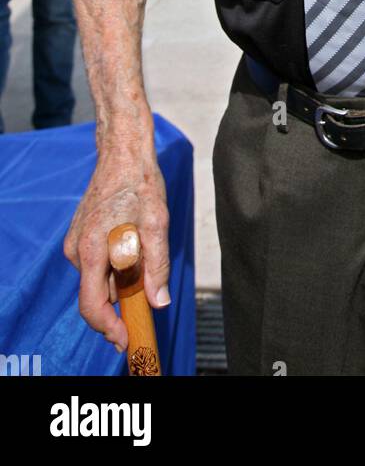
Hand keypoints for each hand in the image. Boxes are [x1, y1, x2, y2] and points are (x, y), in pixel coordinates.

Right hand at [63, 149, 170, 353]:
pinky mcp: (81, 237)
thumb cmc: (140, 183)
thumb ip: (156, 265)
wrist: (122, 153)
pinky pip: (99, 265)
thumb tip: (158, 302)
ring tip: (144, 249)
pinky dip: (117, 266)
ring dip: (122, 279)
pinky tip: (133, 244)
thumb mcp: (156, 223)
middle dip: (122, 301)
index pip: (92, 304)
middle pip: (98, 294)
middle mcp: (77, 250)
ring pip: (101, 279)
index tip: (126, 340)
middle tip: (149, 291)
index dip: (108, 327)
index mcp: (91, 249)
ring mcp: (76, 244)